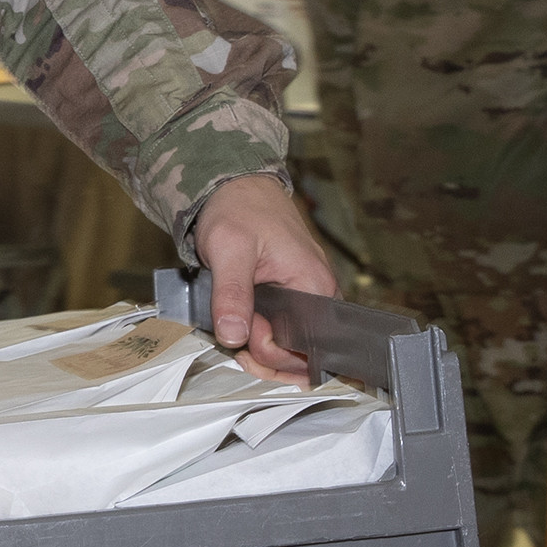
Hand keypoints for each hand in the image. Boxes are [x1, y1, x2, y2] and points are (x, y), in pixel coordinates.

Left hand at [191, 173, 341, 380]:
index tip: (242, 341)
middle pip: (303, 353)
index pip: (306, 346)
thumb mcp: (228, 250)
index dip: (272, 353)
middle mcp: (319, 296)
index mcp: (314, 286)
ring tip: (236, 337)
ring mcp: (307, 298)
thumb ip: (231, 293)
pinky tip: (243, 333)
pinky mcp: (292, 298)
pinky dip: (264, 339)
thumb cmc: (238, 210)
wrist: (235, 189)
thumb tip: (233, 335)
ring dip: (264, 353)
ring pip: (293, 346)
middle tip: (233, 339)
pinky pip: (285, 331)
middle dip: (266, 358)